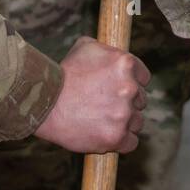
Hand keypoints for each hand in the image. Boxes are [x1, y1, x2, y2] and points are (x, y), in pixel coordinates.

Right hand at [34, 37, 150, 154]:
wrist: (44, 103)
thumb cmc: (63, 74)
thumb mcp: (85, 47)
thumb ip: (107, 49)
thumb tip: (114, 51)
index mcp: (126, 64)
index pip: (144, 78)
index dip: (133, 84)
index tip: (120, 90)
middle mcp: (129, 88)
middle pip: (141, 101)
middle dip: (127, 104)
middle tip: (107, 106)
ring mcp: (123, 114)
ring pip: (137, 122)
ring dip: (125, 123)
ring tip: (104, 121)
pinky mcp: (116, 137)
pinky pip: (131, 142)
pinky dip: (122, 142)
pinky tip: (108, 135)